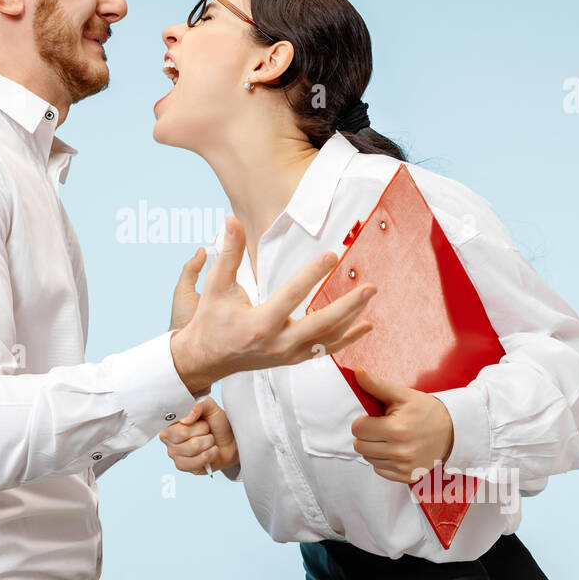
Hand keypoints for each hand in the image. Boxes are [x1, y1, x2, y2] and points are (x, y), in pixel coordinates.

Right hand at [159, 396, 236, 474]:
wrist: (230, 441)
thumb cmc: (217, 423)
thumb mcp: (210, 406)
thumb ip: (198, 404)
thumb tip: (186, 419)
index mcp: (170, 420)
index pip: (174, 419)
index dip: (191, 419)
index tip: (199, 419)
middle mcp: (168, 437)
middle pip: (183, 433)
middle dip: (203, 430)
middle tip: (207, 430)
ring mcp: (173, 453)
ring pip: (192, 447)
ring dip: (208, 442)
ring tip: (210, 440)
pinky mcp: (182, 466)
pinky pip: (194, 462)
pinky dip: (209, 455)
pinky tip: (211, 452)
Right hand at [169, 216, 376, 392]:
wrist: (208, 359)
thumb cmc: (211, 320)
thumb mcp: (215, 286)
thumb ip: (228, 253)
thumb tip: (230, 220)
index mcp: (259, 324)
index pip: (292, 296)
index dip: (312, 274)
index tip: (332, 255)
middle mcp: (278, 343)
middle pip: (321, 324)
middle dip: (348, 305)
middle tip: (370, 287)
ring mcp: (288, 354)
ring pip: (328, 338)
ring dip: (352, 318)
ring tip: (369, 296)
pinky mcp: (293, 359)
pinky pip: (326, 350)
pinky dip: (347, 338)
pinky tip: (366, 325)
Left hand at [349, 369, 454, 483]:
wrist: (453, 431)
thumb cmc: (426, 411)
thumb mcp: (403, 395)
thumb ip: (376, 385)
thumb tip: (357, 372)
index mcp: (396, 429)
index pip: (358, 428)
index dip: (363, 420)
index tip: (374, 418)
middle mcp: (399, 451)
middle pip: (359, 446)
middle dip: (366, 435)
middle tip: (382, 427)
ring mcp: (403, 466)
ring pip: (368, 459)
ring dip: (374, 448)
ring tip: (390, 438)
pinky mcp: (407, 477)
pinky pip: (380, 470)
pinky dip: (383, 461)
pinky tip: (395, 450)